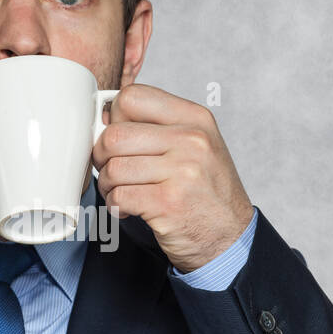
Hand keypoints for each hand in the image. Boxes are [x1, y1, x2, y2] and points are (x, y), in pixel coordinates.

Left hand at [93, 84, 254, 272]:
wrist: (230, 237)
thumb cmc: (205, 191)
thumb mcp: (195, 145)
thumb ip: (158, 126)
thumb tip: (105, 116)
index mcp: (195, 118)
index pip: (132, 97)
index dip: (115, 119)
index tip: (119, 139)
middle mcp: (192, 140)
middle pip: (115, 135)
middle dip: (102, 157)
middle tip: (113, 171)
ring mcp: (182, 171)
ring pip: (113, 168)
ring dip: (108, 185)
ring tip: (122, 191)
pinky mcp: (169, 203)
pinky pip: (119, 196)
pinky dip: (116, 205)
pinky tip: (130, 208)